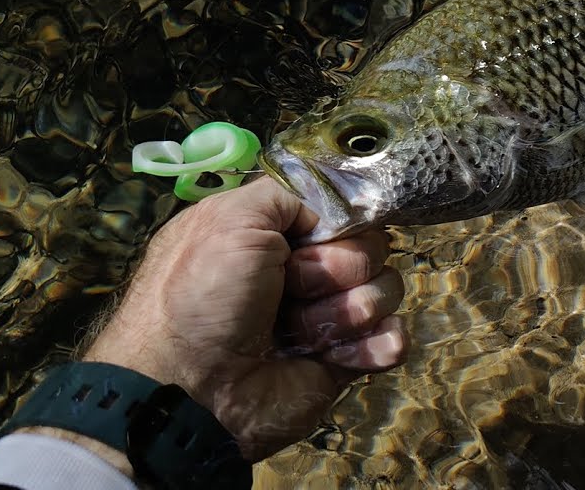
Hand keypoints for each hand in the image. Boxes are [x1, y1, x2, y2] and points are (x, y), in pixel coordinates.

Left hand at [82, 176, 406, 459]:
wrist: (193, 391)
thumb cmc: (201, 297)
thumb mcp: (228, 217)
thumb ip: (286, 192)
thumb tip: (336, 207)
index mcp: (273, 233)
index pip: (341, 209)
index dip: (340, 218)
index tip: (318, 232)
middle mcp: (302, 270)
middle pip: (369, 246)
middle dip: (336, 266)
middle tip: (292, 288)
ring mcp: (326, 315)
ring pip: (384, 289)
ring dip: (346, 310)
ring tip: (300, 333)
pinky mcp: (344, 359)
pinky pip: (391, 338)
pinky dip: (373, 345)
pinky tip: (337, 355)